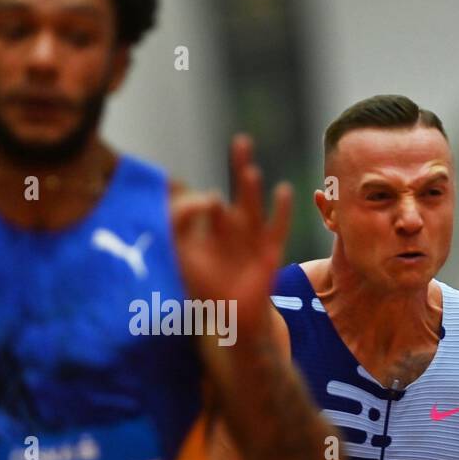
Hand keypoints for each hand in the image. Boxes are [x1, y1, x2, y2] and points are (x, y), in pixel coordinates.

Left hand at [171, 135, 291, 339]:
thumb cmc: (206, 288)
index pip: (208, 202)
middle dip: (239, 167)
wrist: (230, 317)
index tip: (175, 188)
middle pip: (239, 192)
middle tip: (241, 142)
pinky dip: (282, 210)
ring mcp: (254, 238)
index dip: (197, 195)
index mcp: (215, 228)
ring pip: (255, 208)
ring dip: (253, 190)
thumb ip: (178, 229)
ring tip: (249, 171)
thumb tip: (181, 204)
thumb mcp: (184, 257)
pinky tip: (283, 191)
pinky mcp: (270, 251)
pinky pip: (278, 227)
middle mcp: (237, 228)